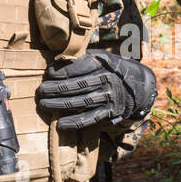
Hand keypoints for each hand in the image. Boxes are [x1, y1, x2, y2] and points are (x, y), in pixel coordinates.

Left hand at [37, 50, 156, 130]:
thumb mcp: (102, 57)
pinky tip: (60, 124)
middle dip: (57, 89)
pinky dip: (75, 122)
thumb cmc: (112, 68)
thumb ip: (82, 59)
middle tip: (41, 91)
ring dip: (61, 105)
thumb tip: (55, 63)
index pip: (81, 67)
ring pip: (82, 102)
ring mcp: (110, 97)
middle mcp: (108, 79)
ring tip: (44, 105)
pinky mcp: (111, 112)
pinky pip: (91, 118)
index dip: (63, 71)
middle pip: (78, 85)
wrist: (139, 85)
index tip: (48, 74)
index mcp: (104, 63)